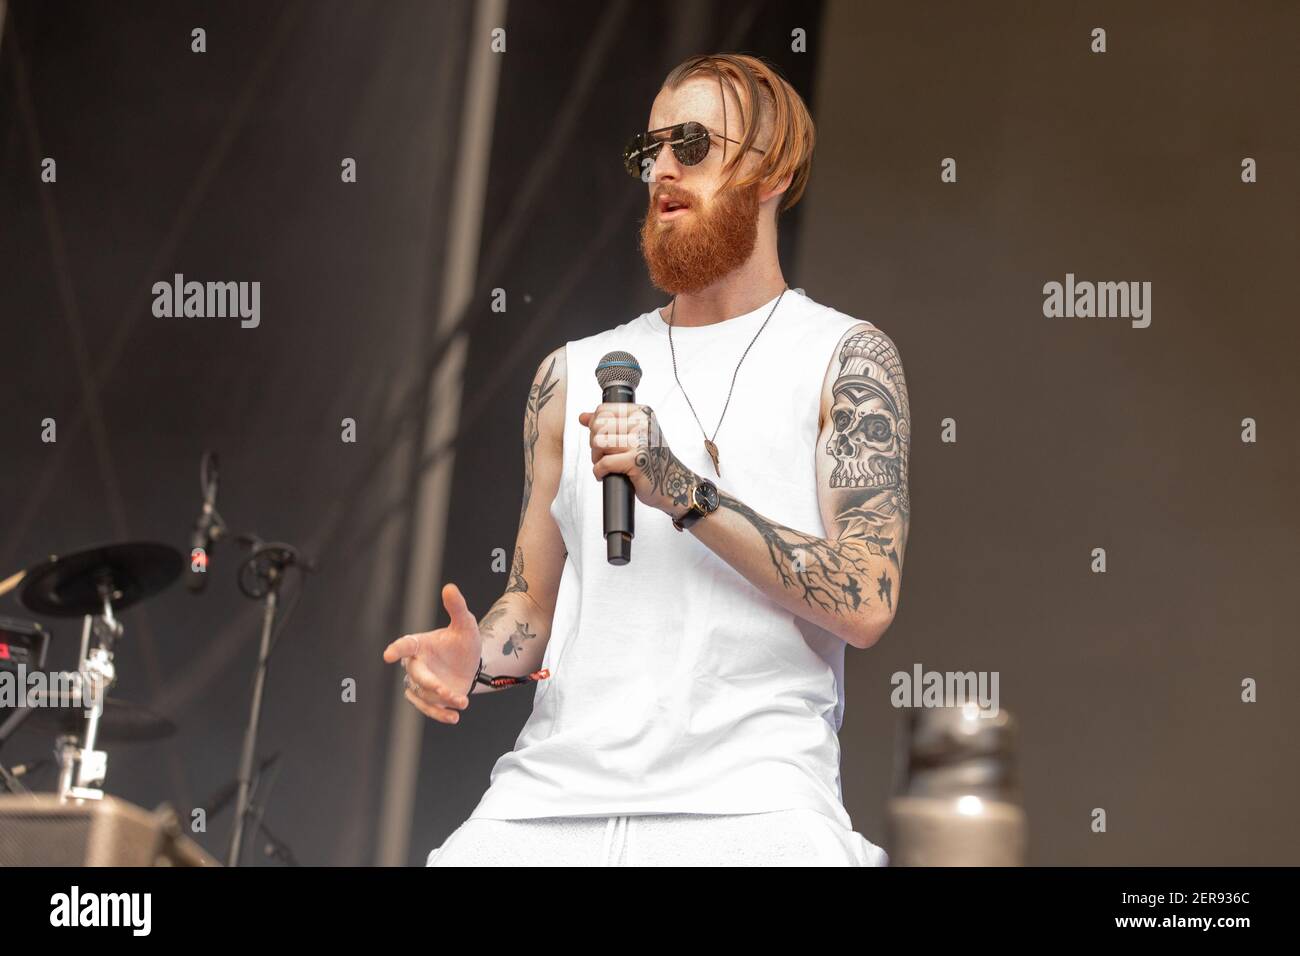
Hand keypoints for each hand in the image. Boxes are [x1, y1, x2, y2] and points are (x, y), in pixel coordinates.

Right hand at [382, 583, 481, 723]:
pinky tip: (454, 716)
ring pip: (423, 695)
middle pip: (416, 676)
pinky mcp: (430, 699)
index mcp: (419, 644)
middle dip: (430, 684)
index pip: (405, 645)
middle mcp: (416, 665)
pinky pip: (429, 708)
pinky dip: (440, 714)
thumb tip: (450, 587)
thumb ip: (457, 608)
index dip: (397, 649)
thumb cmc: (463, 641)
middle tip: (445, 691)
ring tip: (460, 702)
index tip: (388, 655)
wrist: (471, 663)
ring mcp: (422, 684)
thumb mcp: (465, 625)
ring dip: (439, 701)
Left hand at [579, 403, 696, 516]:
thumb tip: (583, 417)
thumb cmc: (651, 459)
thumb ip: (608, 423)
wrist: (672, 482)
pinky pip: (604, 463)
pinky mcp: (636, 461)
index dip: (595, 426)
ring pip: (598, 443)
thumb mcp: (633, 435)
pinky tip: (606, 474)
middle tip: (603, 454)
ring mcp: (640, 442)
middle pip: (598, 426)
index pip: (603, 410)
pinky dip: (599, 472)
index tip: (602, 438)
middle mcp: (642, 424)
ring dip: (597, 458)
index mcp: (641, 413)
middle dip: (594, 443)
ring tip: (606, 464)